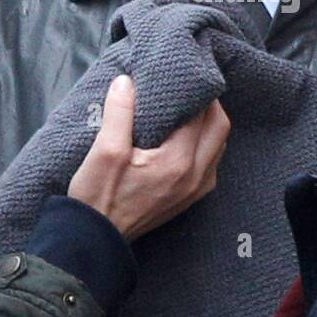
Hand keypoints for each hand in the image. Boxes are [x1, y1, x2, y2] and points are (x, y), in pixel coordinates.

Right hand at [68, 74, 230, 240]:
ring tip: (186, 110)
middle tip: (187, 90)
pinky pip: (210, 163)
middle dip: (208, 104)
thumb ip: (119, 112)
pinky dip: (204, 144)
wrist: (96, 239)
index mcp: (178, 161)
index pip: (202, 114)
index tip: (182, 77)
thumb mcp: (104, 150)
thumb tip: (127, 81)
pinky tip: (183, 137)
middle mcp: (196, 175)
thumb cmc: (99, 196)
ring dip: (208, 124)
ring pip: (218, 145)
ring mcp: (196, 190)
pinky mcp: (190, 198)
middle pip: (220, 127)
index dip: (194, 91)